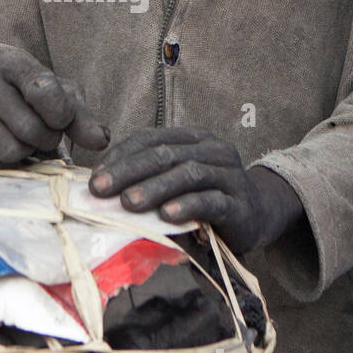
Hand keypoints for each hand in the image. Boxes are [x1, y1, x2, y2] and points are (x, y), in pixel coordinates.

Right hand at [0, 49, 108, 166]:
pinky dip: (1, 163)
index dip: (60, 116)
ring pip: (9, 150)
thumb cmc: (26, 100)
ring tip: (18, 140)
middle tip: (38, 134)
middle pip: (30, 129)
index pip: (44, 91)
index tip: (59, 120)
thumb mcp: (57, 99)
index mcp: (12, 62)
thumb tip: (99, 140)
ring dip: (23, 154)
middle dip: (43, 140)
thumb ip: (81, 119)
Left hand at [89, 127, 303, 251]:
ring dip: (153, 188)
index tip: (94, 175)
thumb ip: (149, 176)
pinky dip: (187, 206)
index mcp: (193, 137)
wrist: (258, 215)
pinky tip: (166, 215)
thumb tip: (101, 186)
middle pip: (164, 155)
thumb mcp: (178, 181)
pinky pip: (211, 202)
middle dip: (128, 172)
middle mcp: (213, 149)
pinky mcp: (240, 204)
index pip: (149, 139)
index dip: (120, 155)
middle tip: (101, 189)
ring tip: (127, 203)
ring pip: (187, 174)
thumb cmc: (207, 196)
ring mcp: (229, 175)